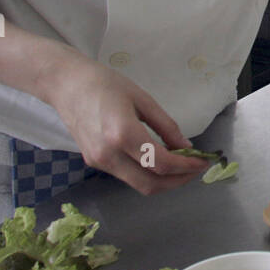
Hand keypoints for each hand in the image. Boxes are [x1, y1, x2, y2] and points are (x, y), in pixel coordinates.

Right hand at [43, 53, 208, 193]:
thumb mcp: (143, 99)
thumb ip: (166, 126)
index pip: (161, 163)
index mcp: (122, 134)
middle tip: (196, 168)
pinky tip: (159, 160)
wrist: (66, 85)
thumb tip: (186, 148)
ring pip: (139, 185)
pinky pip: (127, 176)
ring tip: (182, 164)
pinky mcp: (94, 163)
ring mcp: (99, 162)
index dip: (186, 167)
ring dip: (164, 180)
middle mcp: (109, 155)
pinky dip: (148, 174)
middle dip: (178, 181)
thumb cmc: (105, 84)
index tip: (203, 161)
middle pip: (150, 184)